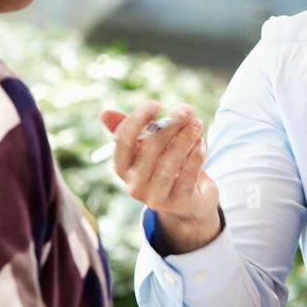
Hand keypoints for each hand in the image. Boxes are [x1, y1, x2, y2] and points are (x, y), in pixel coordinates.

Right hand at [101, 101, 220, 252]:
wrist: (188, 200)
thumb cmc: (163, 165)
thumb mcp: (147, 147)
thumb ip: (130, 129)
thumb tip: (104, 113)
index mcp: (122, 167)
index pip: (123, 141)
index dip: (137, 120)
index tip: (155, 103)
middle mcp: (134, 185)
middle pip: (149, 150)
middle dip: (169, 126)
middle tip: (186, 109)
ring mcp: (155, 196)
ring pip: (169, 164)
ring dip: (185, 138)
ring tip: (196, 123)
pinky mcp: (178, 202)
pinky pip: (188, 176)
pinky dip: (196, 156)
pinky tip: (202, 142)